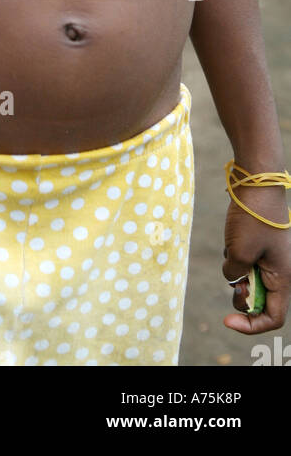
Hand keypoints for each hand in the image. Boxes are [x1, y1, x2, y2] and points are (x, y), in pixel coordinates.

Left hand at [221, 190, 290, 334]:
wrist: (256, 183)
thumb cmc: (252, 219)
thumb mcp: (239, 253)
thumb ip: (235, 276)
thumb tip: (232, 279)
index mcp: (283, 278)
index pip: (273, 317)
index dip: (251, 326)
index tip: (226, 321)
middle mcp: (280, 271)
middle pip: (260, 300)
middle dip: (241, 294)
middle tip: (233, 275)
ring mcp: (270, 257)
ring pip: (249, 279)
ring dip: (236, 271)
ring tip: (234, 247)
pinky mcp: (259, 244)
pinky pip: (243, 260)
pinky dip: (234, 255)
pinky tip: (233, 236)